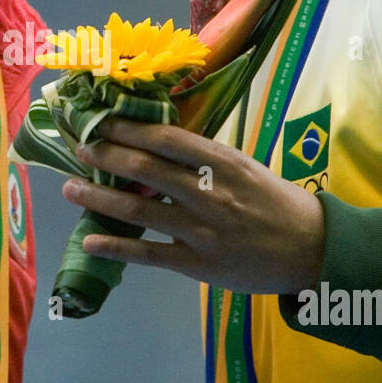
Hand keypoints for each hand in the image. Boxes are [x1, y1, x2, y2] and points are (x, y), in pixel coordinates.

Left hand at [62, 118, 324, 294]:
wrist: (311, 249)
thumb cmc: (274, 202)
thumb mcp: (244, 166)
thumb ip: (203, 157)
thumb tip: (155, 141)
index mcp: (222, 162)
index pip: (166, 137)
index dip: (127, 127)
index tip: (101, 119)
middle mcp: (209, 192)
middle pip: (145, 168)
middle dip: (105, 155)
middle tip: (80, 147)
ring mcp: (202, 229)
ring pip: (139, 209)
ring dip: (98, 197)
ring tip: (70, 188)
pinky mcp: (198, 263)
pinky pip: (149, 253)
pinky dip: (116, 246)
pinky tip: (90, 240)